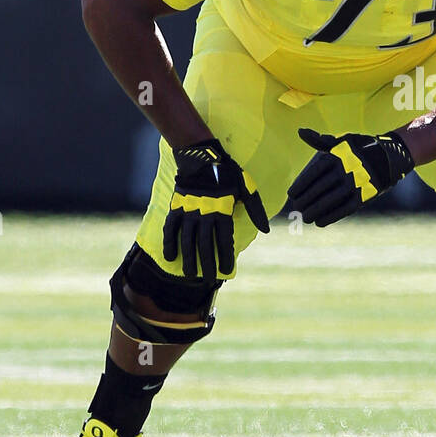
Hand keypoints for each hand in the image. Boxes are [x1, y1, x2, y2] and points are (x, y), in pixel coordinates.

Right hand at [162, 138, 269, 279]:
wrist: (201, 156)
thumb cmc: (226, 172)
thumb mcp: (246, 187)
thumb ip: (255, 209)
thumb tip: (266, 229)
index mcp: (222, 210)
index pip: (224, 240)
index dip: (225, 256)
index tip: (227, 270)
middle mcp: (204, 214)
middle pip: (205, 244)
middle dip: (207, 264)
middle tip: (209, 280)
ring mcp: (188, 211)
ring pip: (187, 240)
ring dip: (189, 258)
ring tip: (191, 274)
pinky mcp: (176, 207)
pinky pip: (171, 229)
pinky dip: (169, 243)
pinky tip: (170, 257)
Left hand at [287, 128, 413, 226]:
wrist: (392, 155)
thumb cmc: (362, 148)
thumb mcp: (343, 141)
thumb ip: (320, 141)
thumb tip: (301, 132)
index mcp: (338, 156)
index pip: (315, 173)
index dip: (302, 184)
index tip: (291, 194)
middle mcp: (346, 170)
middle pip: (321, 188)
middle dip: (307, 199)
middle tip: (296, 207)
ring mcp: (356, 183)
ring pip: (332, 200)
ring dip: (317, 210)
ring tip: (306, 217)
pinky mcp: (366, 195)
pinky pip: (346, 208)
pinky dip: (332, 216)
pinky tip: (320, 222)